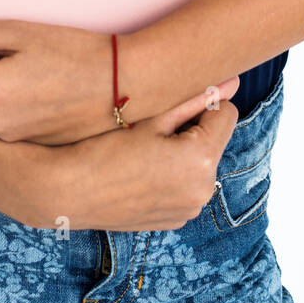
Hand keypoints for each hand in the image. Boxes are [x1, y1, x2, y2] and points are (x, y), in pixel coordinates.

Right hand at [23, 83, 241, 230]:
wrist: (69, 191)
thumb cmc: (106, 147)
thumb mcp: (152, 118)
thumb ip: (196, 98)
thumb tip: (234, 82)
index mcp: (202, 159)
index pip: (226, 114)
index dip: (202, 105)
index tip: (172, 108)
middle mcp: (203, 190)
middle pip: (213, 141)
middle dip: (192, 131)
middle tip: (152, 131)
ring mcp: (189, 210)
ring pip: (200, 165)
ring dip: (183, 155)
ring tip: (144, 152)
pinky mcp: (175, 221)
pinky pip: (186, 188)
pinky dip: (173, 178)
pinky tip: (142, 173)